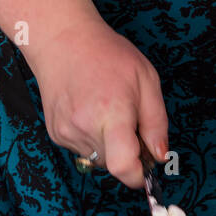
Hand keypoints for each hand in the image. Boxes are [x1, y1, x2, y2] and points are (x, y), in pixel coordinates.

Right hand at [27, 17, 168, 188]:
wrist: (62, 40)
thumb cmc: (107, 54)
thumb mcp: (147, 79)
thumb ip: (157, 122)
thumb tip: (159, 156)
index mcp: (111, 113)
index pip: (122, 167)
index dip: (137, 176)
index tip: (145, 169)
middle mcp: (84, 127)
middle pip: (113, 164)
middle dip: (127, 152)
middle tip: (129, 120)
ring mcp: (66, 132)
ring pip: (98, 158)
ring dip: (109, 144)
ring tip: (106, 109)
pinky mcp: (56, 133)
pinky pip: (82, 149)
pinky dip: (92, 137)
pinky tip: (90, 111)